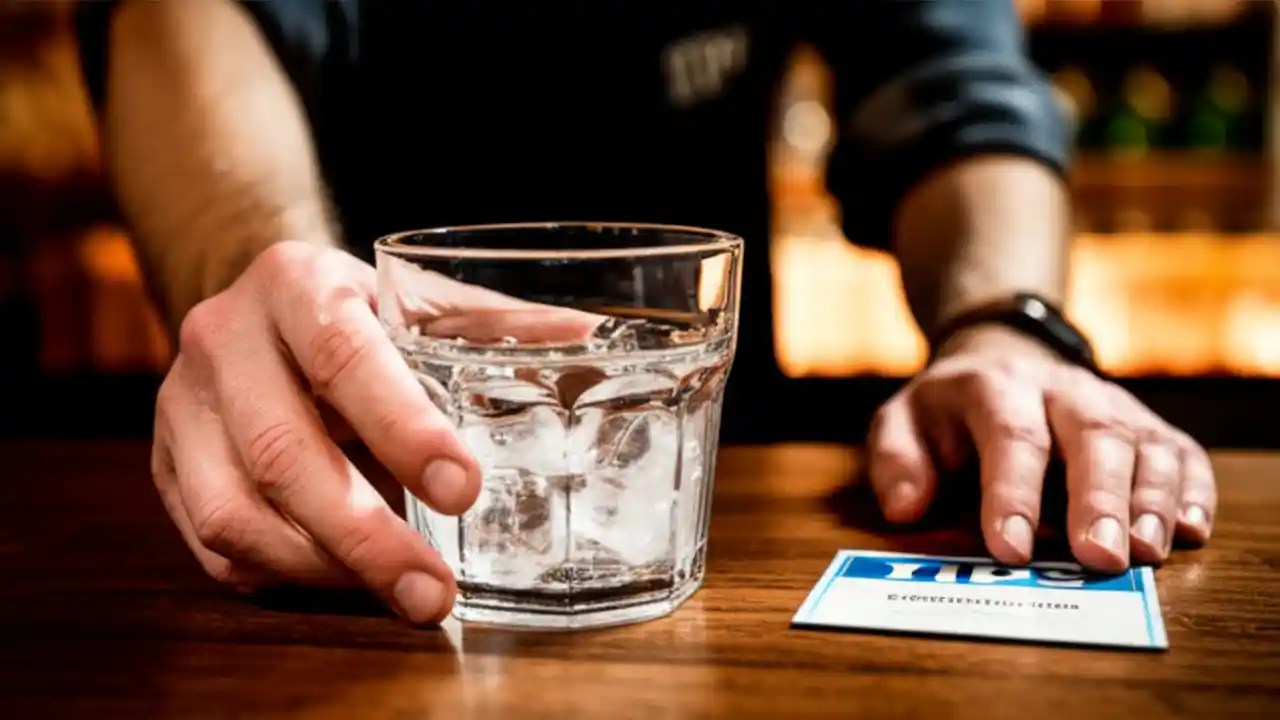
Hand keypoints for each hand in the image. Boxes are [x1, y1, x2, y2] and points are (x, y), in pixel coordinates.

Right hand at [152, 241, 597, 623]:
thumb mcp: (418, 301)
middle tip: (434, 588)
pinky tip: (346, 579)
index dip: (401, 426)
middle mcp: (223, 338)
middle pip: (280, 450)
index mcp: (295, 282)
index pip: (342, 355)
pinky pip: (213, 544)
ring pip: (234, 511)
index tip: (461, 487)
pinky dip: (286, 574)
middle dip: (365, 533)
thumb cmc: (358, 310)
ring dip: (325, 567)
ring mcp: (183, 406)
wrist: (260, 307)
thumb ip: (494, 325)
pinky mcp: (167, 464)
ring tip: (402, 592)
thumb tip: (587, 341)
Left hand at [866, 325, 1215, 571]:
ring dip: (1151, 500)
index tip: (1010, 549)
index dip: (1012, 494)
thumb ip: (896, 460)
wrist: (1001, 358)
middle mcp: (1062, 390)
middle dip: (1098, 498)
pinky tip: (1191, 531)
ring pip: (1146, 444)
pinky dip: (1194, 491)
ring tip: (1147, 552)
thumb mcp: (902, 422)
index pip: (1011, 436)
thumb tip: (905, 508)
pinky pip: (1182, 452)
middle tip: (1101, 558)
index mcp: (996, 388)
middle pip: (1093, 435)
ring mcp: (1112, 405)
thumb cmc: (949, 412)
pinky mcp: (1149, 426)